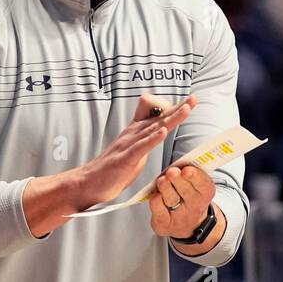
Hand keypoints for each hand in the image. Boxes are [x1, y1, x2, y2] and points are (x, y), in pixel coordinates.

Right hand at [75, 94, 195, 207]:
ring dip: (171, 118)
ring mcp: (128, 145)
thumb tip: (158, 134)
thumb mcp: (133, 151)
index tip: (189, 101)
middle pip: (159, 118)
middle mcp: (133, 134)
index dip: (173, 108)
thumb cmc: (111, 170)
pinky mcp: (125, 158)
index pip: (157, 116)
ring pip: (153, 128)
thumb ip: (146, 142)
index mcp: (135, 132)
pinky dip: (153, 139)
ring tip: (185, 109)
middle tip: (194, 98)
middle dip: (178, 108)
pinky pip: (141, 146)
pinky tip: (163, 132)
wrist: (88, 183)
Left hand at [149, 164, 216, 238]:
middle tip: (171, 172)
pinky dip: (155, 199)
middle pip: (185, 190)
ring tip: (162, 180)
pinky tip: (156, 194)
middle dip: (177, 179)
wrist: (188, 224)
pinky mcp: (164, 222)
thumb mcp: (197, 184)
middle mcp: (194, 206)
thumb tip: (179, 161)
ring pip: (171, 199)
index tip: (186, 170)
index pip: (203, 184)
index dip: (195, 176)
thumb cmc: (189, 198)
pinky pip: (158, 208)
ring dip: (165, 187)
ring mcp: (179, 216)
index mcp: (205, 192)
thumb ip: (191, 171)